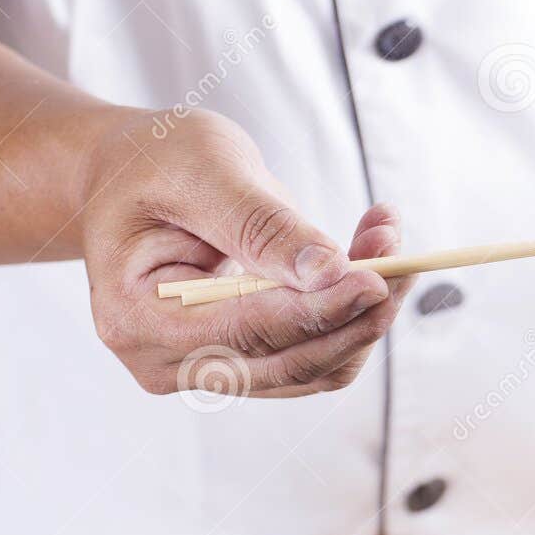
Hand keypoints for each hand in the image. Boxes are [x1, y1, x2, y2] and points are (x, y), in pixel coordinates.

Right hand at [79, 109, 410, 396]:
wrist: (133, 178)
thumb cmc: (155, 163)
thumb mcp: (203, 168)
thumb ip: (262, 224)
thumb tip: (328, 272)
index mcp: (134, 315)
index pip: (246, 330)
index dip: (319, 309)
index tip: (378, 278)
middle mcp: (163, 360)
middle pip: (290, 360)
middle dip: (356, 312)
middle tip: (400, 252)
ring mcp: (204, 372)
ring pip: (314, 367)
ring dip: (364, 314)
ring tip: (384, 241)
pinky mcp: (242, 366)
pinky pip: (315, 359)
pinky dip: (351, 317)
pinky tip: (367, 262)